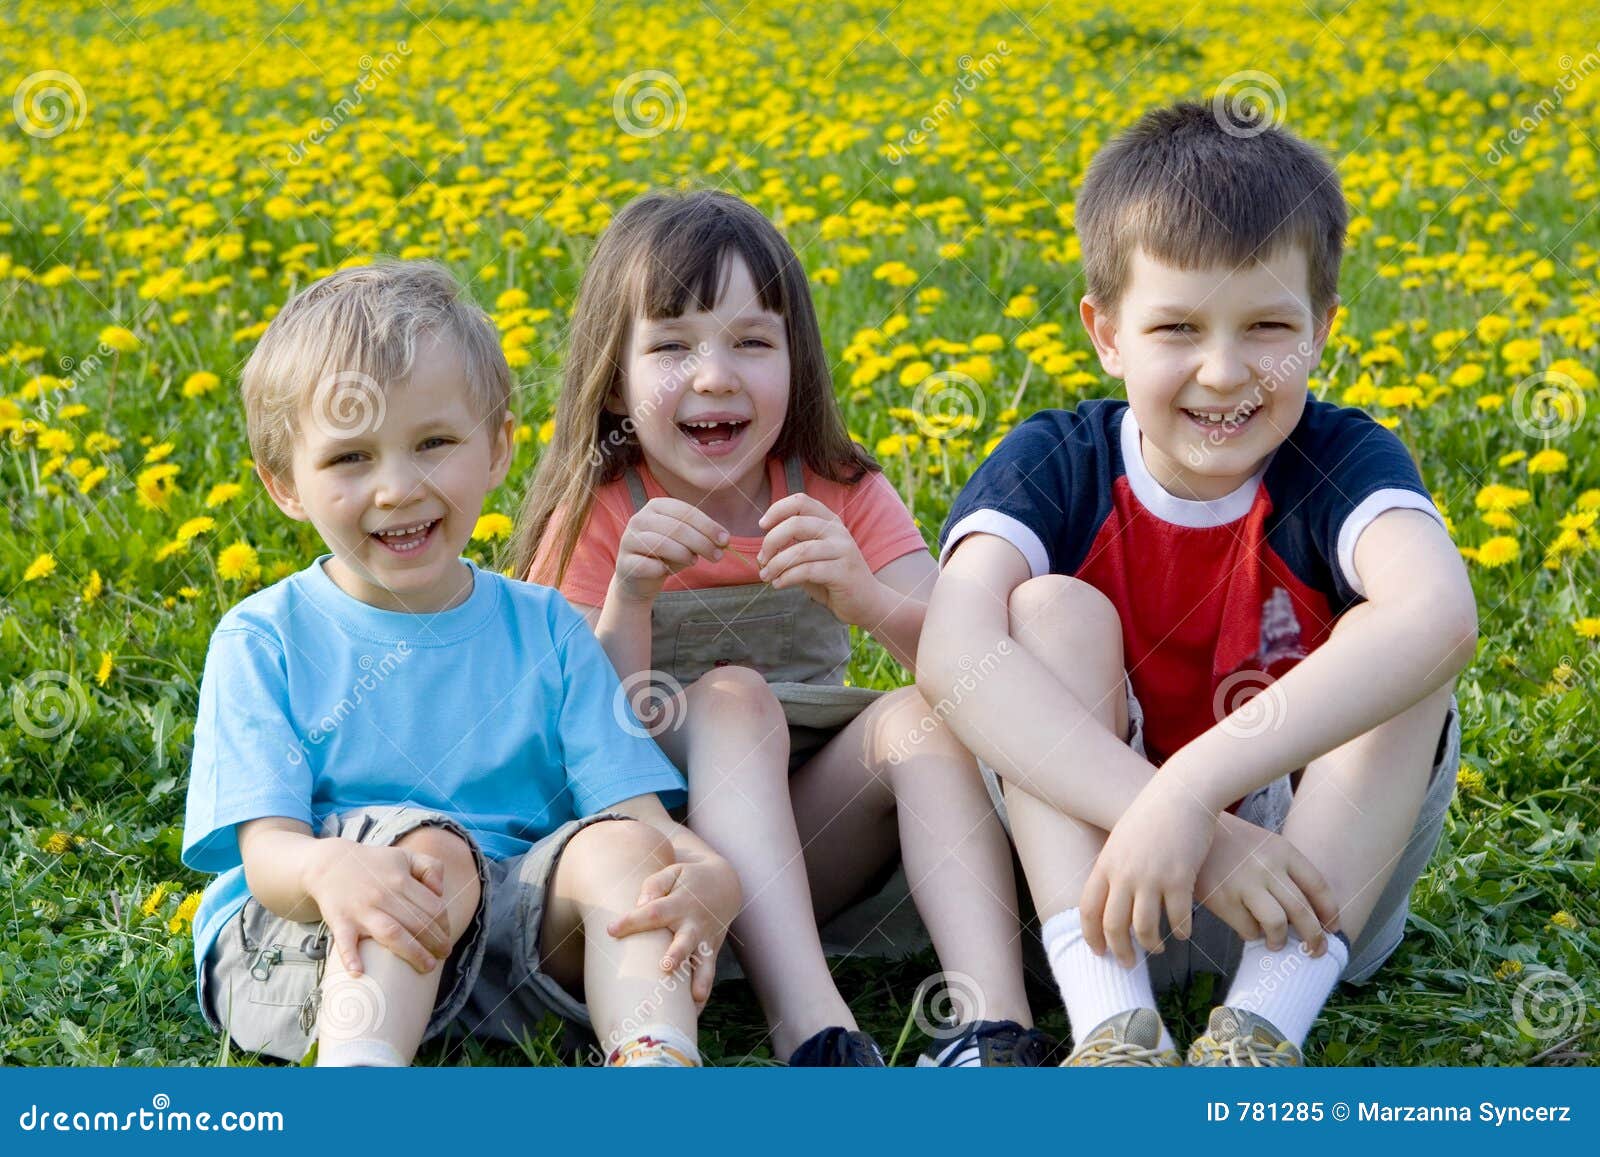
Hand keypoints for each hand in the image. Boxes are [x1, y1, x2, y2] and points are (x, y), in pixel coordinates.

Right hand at [303, 839, 451, 975]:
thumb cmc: (373, 865)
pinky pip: (345, 941)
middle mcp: (383, 895)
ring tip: (426, 966)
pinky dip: (350, 956)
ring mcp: (361, 910)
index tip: (448, 938)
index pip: (433, 907)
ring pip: (392, 934)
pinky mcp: (340, 921)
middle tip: (443, 955)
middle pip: (417, 923)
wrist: (330, 864)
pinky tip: (358, 972)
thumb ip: (430, 868)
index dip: (444, 926)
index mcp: (401, 880)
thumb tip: (441, 892)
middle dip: (435, 942)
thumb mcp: (405, 857)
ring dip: (412, 953)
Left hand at [606, 856, 741, 1005]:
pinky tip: (693, 1014)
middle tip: (666, 967)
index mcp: (680, 903)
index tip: (610, 930)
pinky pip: (707, 975)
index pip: (654, 912)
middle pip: (684, 941)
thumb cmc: (687, 881)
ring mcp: (705, 941)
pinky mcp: (711, 953)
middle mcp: (694, 924)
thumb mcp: (672, 872)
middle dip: (676, 955)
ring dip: (699, 980)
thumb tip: (640, 904)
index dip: (633, 921)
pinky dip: (702, 993)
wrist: (724, 886)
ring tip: (695, 998)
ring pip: (704, 963)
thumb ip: (654, 885)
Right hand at [612, 497, 729, 604]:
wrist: (639, 578)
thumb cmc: (667, 555)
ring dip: (683, 554)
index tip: (725, 540)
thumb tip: (723, 541)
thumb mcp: (687, 542)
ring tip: (694, 562)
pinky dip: (661, 569)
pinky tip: (665, 570)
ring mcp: (629, 540)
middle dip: (702, 542)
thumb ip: (703, 537)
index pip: (686, 512)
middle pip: (676, 528)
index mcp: (656, 506)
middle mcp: (640, 519)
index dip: (708, 526)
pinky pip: (646, 565)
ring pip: (661, 544)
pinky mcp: (625, 562)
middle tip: (718, 556)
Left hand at [756, 493, 881, 625]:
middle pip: (796, 523)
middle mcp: (837, 531)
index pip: (800, 501)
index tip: (762, 526)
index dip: (777, 509)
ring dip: (776, 564)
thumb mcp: (810, 558)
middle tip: (762, 560)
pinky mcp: (844, 572)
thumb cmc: (832, 578)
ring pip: (800, 550)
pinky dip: (787, 578)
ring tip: (766, 576)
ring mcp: (843, 550)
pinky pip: (808, 570)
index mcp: (829, 521)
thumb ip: (791, 548)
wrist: (866, 602)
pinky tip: (779, 584)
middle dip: (771, 541)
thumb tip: (762, 553)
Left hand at [1081, 778, 1217, 966]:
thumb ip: (1114, 867)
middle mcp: (1124, 874)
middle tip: (1128, 964)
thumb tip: (1111, 898)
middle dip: (1120, 951)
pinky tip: (1184, 932)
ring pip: (1145, 928)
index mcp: (1106, 864)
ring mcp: (1152, 877)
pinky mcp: (1180, 878)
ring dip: (1151, 945)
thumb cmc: (1153, 814)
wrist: (1182, 792)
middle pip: (1113, 926)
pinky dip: (1180, 930)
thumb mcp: (1121, 839)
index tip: (1098, 952)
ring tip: (1158, 948)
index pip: (1088, 910)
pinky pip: (1178, 917)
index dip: (1091, 936)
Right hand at [1196, 814, 1339, 953]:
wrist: (1185, 828)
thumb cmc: (1229, 843)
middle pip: (1303, 912)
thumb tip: (1305, 917)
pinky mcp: (1222, 898)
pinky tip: (1247, 928)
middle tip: (1316, 950)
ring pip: (1278, 924)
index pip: (1319, 887)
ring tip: (1277, 944)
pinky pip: (1248, 930)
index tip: (1333, 929)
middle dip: (1315, 938)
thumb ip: (1284, 872)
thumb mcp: (1263, 845)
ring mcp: (1244, 883)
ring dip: (1281, 941)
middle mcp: (1268, 866)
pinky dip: (1252, 935)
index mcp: (1283, 850)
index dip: (1330, 914)